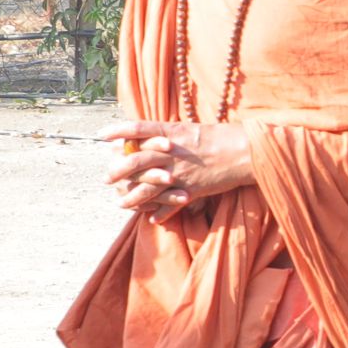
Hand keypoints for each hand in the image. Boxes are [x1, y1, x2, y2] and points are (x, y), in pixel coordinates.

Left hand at [103, 120, 254, 218]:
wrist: (245, 151)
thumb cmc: (220, 137)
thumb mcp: (191, 129)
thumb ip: (169, 134)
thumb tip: (149, 138)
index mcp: (171, 132)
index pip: (137, 128)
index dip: (118, 130)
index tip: (101, 134)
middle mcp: (172, 152)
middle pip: (136, 160)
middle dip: (118, 170)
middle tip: (106, 177)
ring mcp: (180, 172)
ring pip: (147, 187)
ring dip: (131, 196)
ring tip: (121, 203)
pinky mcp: (191, 189)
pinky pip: (169, 204)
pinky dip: (159, 213)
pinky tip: (150, 218)